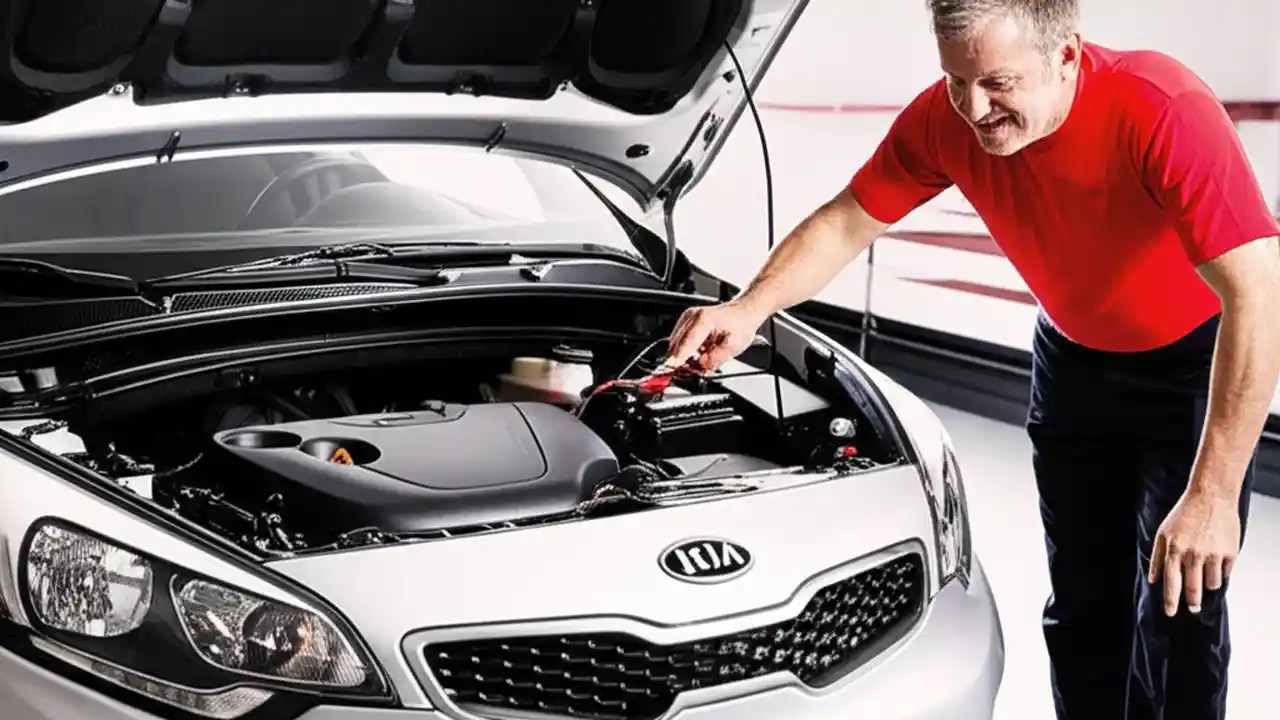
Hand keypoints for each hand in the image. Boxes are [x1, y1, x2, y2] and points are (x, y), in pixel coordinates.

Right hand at [665, 300, 766, 372]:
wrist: (743, 313)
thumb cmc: (740, 325)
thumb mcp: (734, 346)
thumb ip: (716, 358)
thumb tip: (701, 366)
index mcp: (703, 320)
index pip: (685, 344)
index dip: (677, 359)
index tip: (670, 370)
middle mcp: (692, 316)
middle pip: (677, 345)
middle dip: (682, 360)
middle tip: (696, 369)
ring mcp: (687, 318)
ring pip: (675, 343)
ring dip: (684, 355)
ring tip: (704, 355)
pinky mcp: (686, 321)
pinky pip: (679, 340)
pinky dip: (686, 349)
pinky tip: (700, 349)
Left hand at [1147, 488, 1239, 615]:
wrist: (1211, 497)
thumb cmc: (1184, 515)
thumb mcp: (1163, 533)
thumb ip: (1158, 558)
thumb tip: (1153, 580)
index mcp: (1175, 551)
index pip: (1172, 583)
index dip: (1171, 601)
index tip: (1171, 614)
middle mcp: (1193, 555)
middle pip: (1193, 590)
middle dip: (1192, 603)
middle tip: (1193, 608)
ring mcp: (1213, 555)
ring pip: (1212, 584)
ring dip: (1208, 584)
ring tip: (1205, 573)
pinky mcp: (1230, 553)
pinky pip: (1226, 574)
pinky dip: (1221, 572)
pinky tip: (1217, 561)